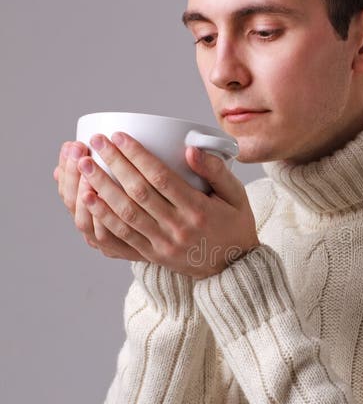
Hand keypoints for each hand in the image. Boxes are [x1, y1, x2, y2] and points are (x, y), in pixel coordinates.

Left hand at [60, 132, 259, 277]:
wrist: (233, 268)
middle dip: (114, 165)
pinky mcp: (152, 255)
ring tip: (85, 166)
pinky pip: (122, 236)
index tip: (120, 136)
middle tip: (96, 143)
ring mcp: (163, 244)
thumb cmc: (235, 224)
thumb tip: (191, 149)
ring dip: (102, 188)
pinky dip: (103, 216)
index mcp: (199, 210)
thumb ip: (216, 170)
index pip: (161, 178)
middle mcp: (178, 228)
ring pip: (126, 214)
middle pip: (138, 193)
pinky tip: (88, 199)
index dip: (137, 155)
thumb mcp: (236, 194)